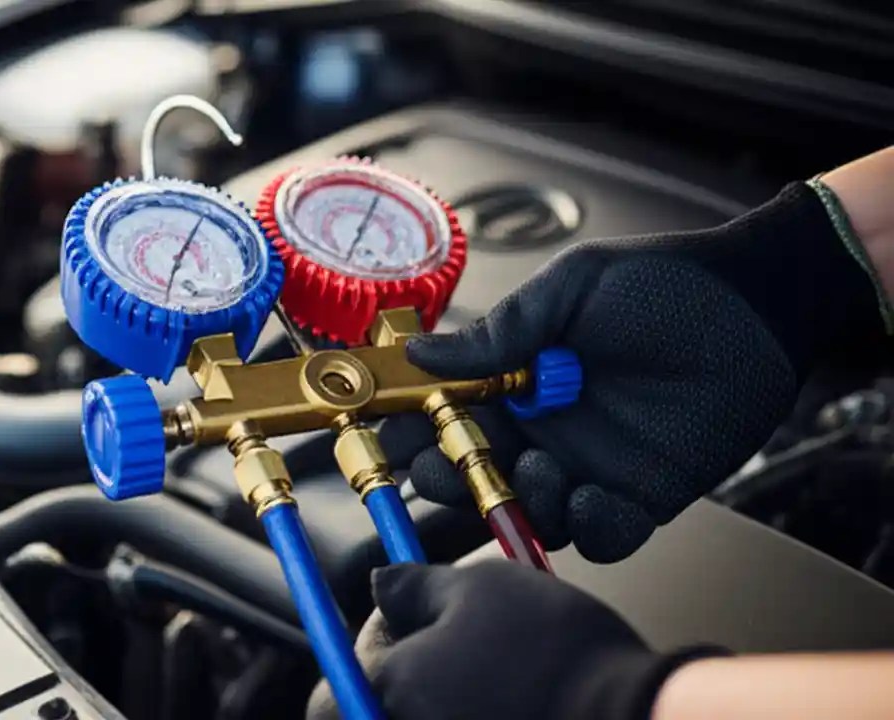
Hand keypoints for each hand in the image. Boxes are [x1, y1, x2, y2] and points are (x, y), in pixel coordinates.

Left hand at [307, 561, 719, 719]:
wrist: (635, 717)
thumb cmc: (552, 650)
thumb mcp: (477, 586)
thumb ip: (413, 586)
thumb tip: (380, 585)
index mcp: (387, 692)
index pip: (334, 689)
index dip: (366, 652)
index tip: (402, 623)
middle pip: (372, 714)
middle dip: (402, 683)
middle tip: (447, 648)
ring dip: (443, 699)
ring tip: (494, 670)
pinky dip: (476, 714)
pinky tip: (514, 700)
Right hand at [393, 182, 885, 561]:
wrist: (751, 303)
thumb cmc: (659, 283)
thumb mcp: (569, 289)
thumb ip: (500, 331)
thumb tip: (423, 353)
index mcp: (516, 381)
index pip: (449, 415)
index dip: (416, 426)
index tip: (389, 429)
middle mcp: (544, 431)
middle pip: (477, 474)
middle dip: (451, 477)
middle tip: (444, 465)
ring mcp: (590, 468)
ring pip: (531, 512)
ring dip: (520, 502)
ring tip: (537, 468)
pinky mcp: (641, 498)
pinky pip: (602, 537)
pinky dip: (589, 528)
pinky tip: (594, 495)